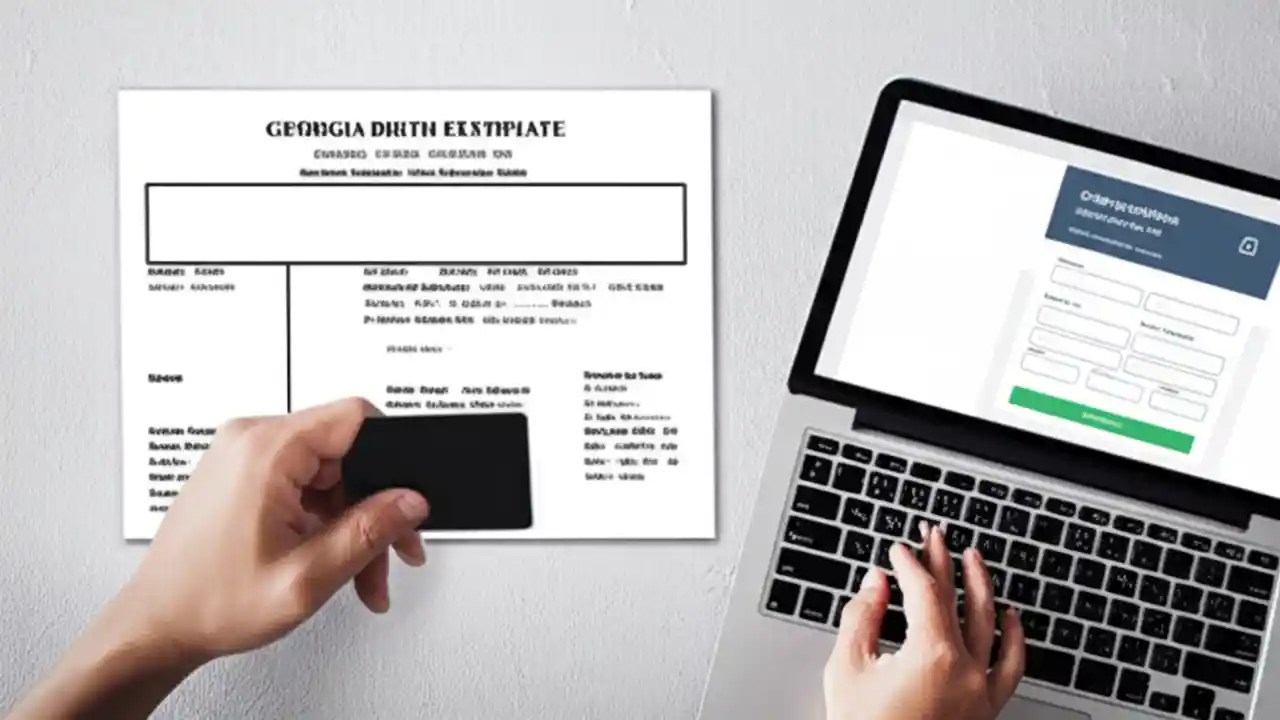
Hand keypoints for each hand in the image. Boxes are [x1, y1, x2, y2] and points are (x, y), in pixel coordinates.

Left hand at [129, 397, 430, 657]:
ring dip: (350, 521)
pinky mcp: (241, 472)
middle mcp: (250, 440)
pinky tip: (329, 556)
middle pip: (346, 454)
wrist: (157, 625)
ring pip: (329, 473)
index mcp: (265, 451)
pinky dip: (324, 518)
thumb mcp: (308, 576)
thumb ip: (369, 532)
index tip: (405, 498)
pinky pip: (303, 482)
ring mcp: (242, 455)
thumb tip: (411, 502)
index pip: (356, 417)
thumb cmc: (208, 603)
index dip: (392, 459)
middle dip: (374, 508)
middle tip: (390, 553)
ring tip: (357, 571)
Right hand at [823, 522, 1025, 719]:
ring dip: (981, 586)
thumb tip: (876, 584)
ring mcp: (981, 691)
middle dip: (942, 562)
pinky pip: (1012, 667)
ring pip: (991, 624)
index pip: (924, 591)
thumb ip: (861, 618)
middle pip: (957, 599)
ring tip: (973, 558)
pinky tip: (1011, 616)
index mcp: (932, 655)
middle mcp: (966, 670)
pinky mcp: (986, 710)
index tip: (898, 550)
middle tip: (934, 536)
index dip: (909, 563)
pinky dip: (1015, 638)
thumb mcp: (846, 669)